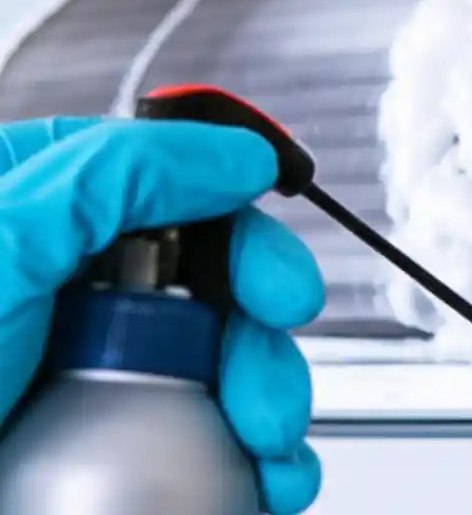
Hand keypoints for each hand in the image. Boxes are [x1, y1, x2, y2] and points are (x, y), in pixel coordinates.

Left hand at [0, 117, 323, 513]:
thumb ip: (110, 178)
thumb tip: (232, 154)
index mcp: (33, 220)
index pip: (169, 188)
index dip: (238, 228)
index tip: (273, 279)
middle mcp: (65, 296)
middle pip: (212, 285)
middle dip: (260, 336)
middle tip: (263, 384)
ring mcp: (87, 379)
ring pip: (223, 365)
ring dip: (272, 406)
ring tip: (263, 448)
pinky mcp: (109, 452)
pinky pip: (215, 444)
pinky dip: (262, 466)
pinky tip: (264, 482)